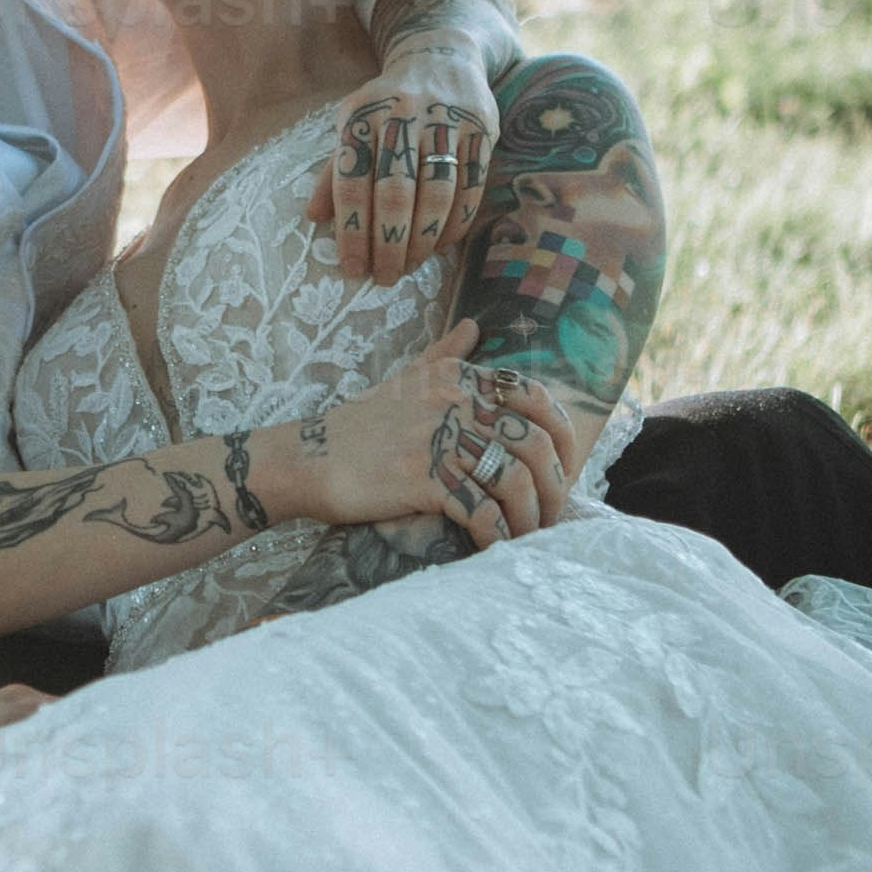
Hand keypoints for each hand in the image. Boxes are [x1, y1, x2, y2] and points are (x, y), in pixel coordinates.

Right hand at [286, 324, 574, 546]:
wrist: (307, 459)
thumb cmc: (358, 425)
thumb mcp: (404, 380)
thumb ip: (444, 354)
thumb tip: (474, 325)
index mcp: (457, 378)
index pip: (536, 399)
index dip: (563, 437)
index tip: (563, 468)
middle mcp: (453, 402)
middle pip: (534, 442)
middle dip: (554, 485)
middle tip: (551, 513)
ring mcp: (438, 440)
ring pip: (513, 478)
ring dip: (530, 516)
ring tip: (528, 535)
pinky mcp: (421, 480)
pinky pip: (479, 510)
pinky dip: (496, 534)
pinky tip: (496, 546)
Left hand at [306, 84, 491, 286]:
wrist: (441, 56)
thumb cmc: (387, 103)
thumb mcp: (354, 123)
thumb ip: (335, 170)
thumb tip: (314, 218)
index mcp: (363, 116)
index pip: (352, 181)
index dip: (351, 229)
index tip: (351, 268)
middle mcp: (403, 116)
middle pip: (395, 192)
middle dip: (389, 243)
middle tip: (384, 277)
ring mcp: (446, 121)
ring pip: (436, 193)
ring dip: (423, 238)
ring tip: (411, 266)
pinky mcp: (482, 129)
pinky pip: (470, 186)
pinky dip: (456, 222)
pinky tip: (442, 245)